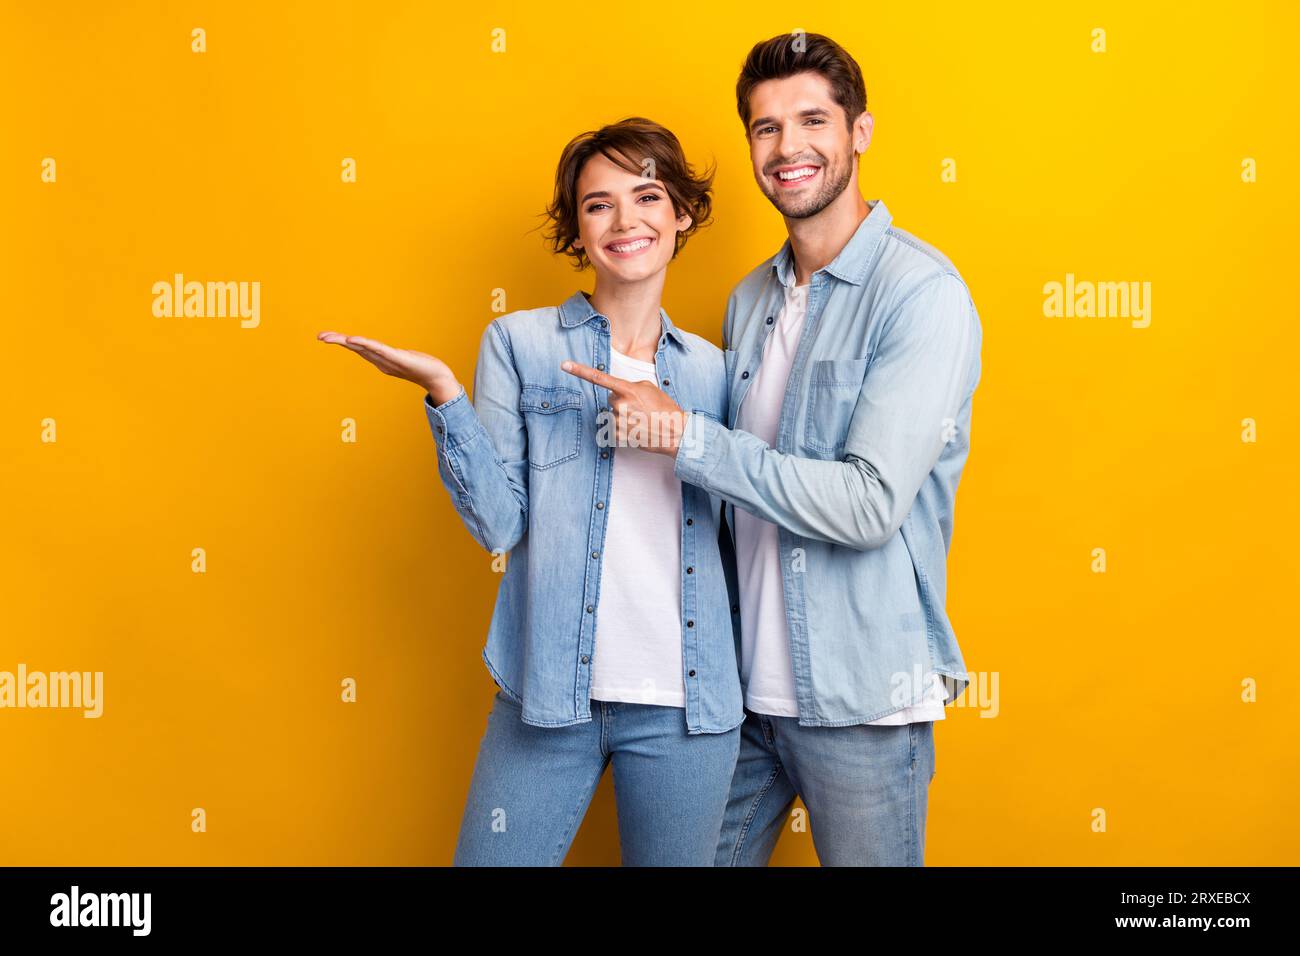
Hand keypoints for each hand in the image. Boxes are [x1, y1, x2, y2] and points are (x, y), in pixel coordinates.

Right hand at [318, 331, 461, 404]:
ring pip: (363, 348)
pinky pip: (378, 349)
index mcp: (380, 359)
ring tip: (330, 337)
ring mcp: (388, 360)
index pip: (358, 348)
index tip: (325, 336)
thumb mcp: (403, 359)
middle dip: (337, 341)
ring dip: (346, 342)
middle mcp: (381, 360)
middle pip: (356, 348)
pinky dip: (365, 344)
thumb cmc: (422, 367)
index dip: (342, 341)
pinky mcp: (398, 358)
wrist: (437, 377)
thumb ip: (393, 356)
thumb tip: (386, 353)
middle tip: (320, 336)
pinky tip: (353, 340)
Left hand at [560, 360, 685, 456]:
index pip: (599, 377)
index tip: (564, 365)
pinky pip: (614, 428)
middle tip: (640, 408)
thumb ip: (631, 385)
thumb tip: (619, 392)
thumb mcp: (650, 388)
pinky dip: (624, 429)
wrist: (674, 433)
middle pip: (611, 399)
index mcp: (627, 390)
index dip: (579, 370)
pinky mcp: (617, 436)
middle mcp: (619, 405)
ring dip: (624, 416)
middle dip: (623, 402)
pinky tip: (637, 429)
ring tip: (641, 420)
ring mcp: (617, 422)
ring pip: (613, 414)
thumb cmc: (665, 409)